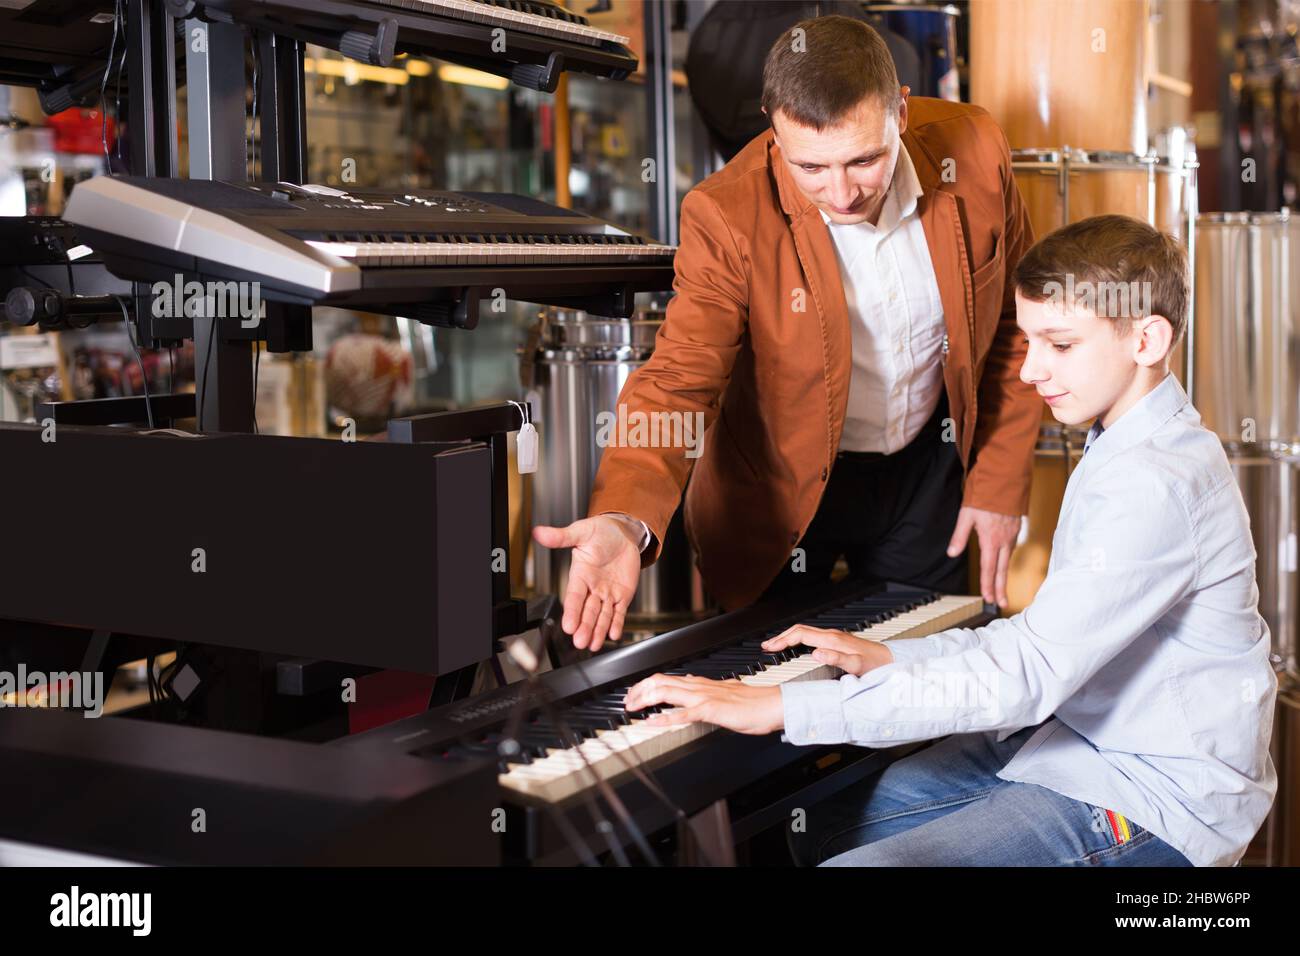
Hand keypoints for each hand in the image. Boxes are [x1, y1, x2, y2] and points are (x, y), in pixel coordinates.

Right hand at [532, 515, 641, 650]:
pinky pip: (619, 612)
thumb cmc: (600, 532)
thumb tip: (539, 532)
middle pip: (587, 611)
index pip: (574, 596)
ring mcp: (607, 593)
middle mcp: (592, 588)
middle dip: (584, 627)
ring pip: (602, 615)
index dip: (572, 611)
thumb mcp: (581, 531)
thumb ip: (561, 536)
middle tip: (580, 641)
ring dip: (598, 630)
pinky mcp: (622, 595)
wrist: (622, 534)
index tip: (568, 626)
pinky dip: (617, 623)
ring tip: (593, 644)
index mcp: (580, 575)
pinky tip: (613, 634)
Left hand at [624, 675, 783, 734]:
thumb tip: (696, 686)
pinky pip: (682, 714)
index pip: (667, 678)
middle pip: (660, 681)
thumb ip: (708, 690)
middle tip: (627, 701)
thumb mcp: (726, 692)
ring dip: (644, 699)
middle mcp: (699, 686)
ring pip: (666, 692)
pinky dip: (663, 718)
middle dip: (638, 690)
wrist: (772, 705)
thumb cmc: (754, 703)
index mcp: (702, 684)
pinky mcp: (710, 710)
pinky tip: (651, 722)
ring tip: (632, 707)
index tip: (635, 693)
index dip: (647, 684)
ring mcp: (703, 697)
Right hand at [761, 624, 892, 676]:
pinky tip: (798, 648)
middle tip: (766, 646)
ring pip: (805, 633)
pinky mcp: (838, 641)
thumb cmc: (875, 665)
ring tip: (777, 646)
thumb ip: (836, 659)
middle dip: (781, 637)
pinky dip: (799, 641)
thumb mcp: (856, 665)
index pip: (800, 634)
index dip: (783, 640)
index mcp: (832, 640)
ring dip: (789, 637)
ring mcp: (835, 637)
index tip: (769, 647)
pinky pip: (812, 637)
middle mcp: (832, 635)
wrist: (890, 661)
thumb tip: (815, 653)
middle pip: (800, 630)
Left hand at [946, 505, 1020, 607]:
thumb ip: (960, 536)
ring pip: (1007, 561)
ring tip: (1001, 591)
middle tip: (1000, 604)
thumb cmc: (984, 496)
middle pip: (1001, 570)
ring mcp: (1012, 535)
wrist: (1004, 481)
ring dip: (1004, 577)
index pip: (988, 568)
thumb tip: (952, 553)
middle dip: (1000, 588)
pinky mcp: (1016, 530)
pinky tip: (1003, 567)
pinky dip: (1007, 562)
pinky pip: (1011, 550)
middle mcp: (1004, 541)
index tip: (988, 598)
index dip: (988, 584)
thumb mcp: (967, 515)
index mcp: (991, 539)